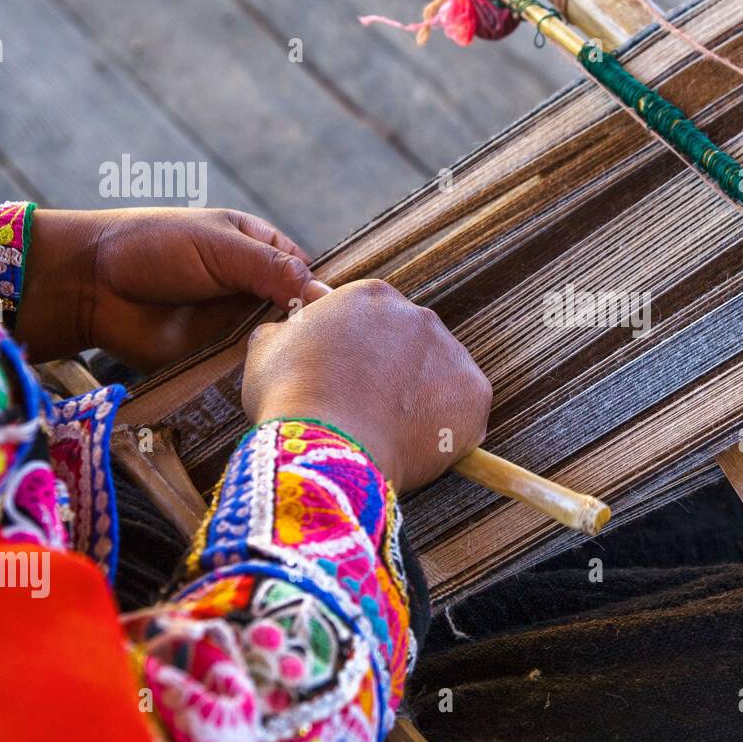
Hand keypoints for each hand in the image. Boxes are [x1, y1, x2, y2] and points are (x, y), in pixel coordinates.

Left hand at [16, 207, 327, 369]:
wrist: (90, 286)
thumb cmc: (153, 248)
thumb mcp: (220, 248)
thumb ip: (272, 269)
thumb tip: (324, 295)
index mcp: (260, 250)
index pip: (308, 275)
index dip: (324, 294)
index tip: (339, 317)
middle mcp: (254, 289)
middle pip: (299, 313)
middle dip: (312, 330)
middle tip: (331, 351)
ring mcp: (237, 326)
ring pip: (278, 344)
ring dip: (288, 355)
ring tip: (311, 372)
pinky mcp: (217, 358)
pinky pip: (248, 369)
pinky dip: (261, 375)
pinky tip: (278, 385)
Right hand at [241, 279, 491, 492]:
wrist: (327, 444)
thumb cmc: (292, 396)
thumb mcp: (267, 349)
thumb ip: (286, 329)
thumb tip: (291, 325)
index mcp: (372, 296)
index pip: (372, 317)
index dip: (358, 350)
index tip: (346, 377)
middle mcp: (419, 316)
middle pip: (409, 343)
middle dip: (392, 371)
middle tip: (367, 407)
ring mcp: (452, 354)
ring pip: (438, 376)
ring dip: (421, 397)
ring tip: (389, 431)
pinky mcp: (475, 394)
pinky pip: (463, 411)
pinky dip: (445, 427)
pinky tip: (416, 445)